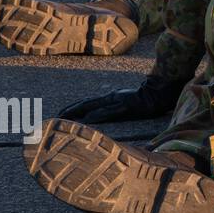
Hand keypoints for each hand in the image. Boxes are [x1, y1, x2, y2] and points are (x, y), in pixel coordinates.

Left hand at [59, 75, 182, 123]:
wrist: (159, 93)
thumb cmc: (144, 99)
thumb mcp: (127, 103)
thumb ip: (116, 108)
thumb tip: (102, 116)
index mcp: (110, 98)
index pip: (87, 102)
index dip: (73, 107)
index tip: (59, 114)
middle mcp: (110, 98)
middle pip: (85, 104)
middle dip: (70, 110)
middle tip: (54, 117)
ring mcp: (117, 102)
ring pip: (93, 106)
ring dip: (78, 113)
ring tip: (64, 119)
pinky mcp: (125, 106)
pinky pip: (109, 111)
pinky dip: (97, 115)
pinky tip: (88, 119)